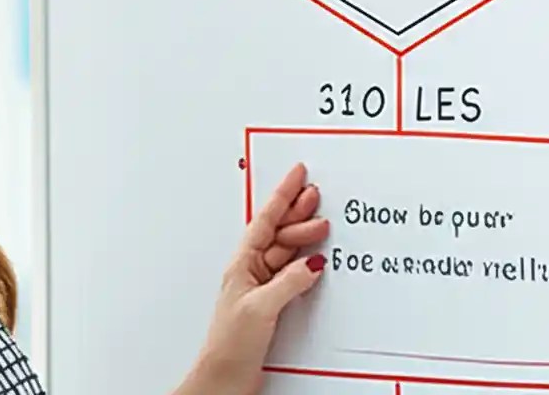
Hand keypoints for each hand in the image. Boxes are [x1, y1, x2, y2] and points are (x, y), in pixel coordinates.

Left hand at [178, 162, 329, 394]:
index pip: (265, 220)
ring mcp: (262, 288)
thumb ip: (289, 282)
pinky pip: (293, 274)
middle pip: (278, 232)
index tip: (296, 175)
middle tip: (317, 194)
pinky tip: (317, 258)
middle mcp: (251, 272)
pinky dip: (307, 263)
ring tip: (323, 224)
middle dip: (297, 211)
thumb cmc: (229, 345)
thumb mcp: (261, 307)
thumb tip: (312, 263)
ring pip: (287, 252)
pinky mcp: (272, 305)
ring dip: (304, 236)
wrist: (225, 379)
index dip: (282, 195)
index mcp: (242, 264)